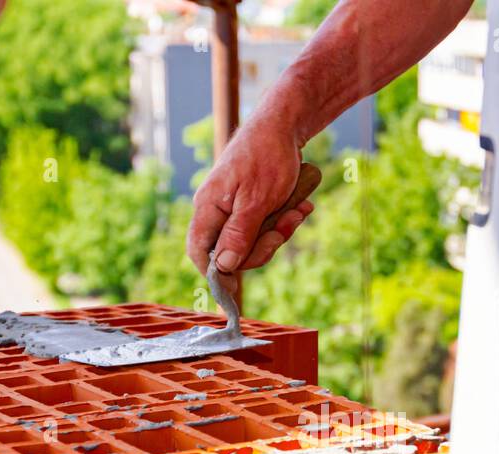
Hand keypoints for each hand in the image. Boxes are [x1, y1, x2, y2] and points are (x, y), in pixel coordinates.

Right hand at [186, 115, 314, 293]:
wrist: (285, 124)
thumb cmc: (267, 157)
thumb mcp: (256, 201)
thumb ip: (239, 235)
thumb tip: (223, 267)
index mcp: (208, 207)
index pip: (198, 251)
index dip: (215, 271)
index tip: (239, 283)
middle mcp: (217, 208)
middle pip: (231, 251)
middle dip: (262, 247)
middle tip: (283, 232)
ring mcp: (233, 206)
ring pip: (252, 240)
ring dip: (279, 232)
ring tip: (298, 212)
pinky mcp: (251, 203)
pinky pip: (264, 225)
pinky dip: (283, 220)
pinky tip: (300, 207)